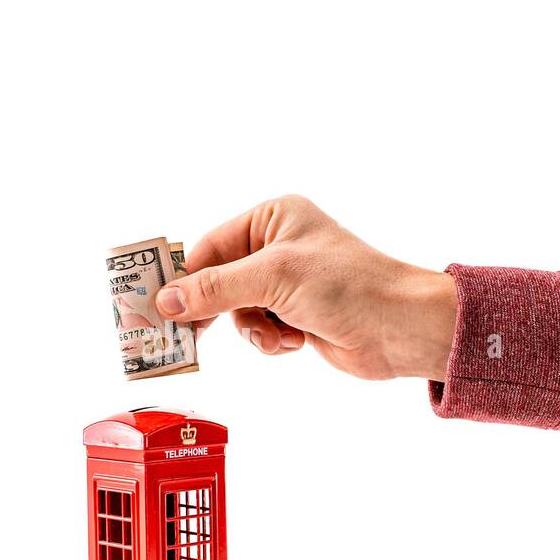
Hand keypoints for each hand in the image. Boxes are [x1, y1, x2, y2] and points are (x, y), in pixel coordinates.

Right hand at [155, 195, 456, 380]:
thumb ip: (215, 288)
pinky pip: (260, 330)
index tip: (159, 305)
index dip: (185, 277)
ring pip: (238, 311)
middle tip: (188, 334)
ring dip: (253, 329)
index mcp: (274, 218)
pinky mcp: (297, 314)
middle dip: (219, 309)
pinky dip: (271, 340)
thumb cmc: (349, 286)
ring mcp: (288, 282)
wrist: (400, 328)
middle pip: (219, 281)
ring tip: (278, 334)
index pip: (211, 246)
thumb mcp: (273, 277)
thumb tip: (167, 299)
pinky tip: (296, 341)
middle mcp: (279, 245)